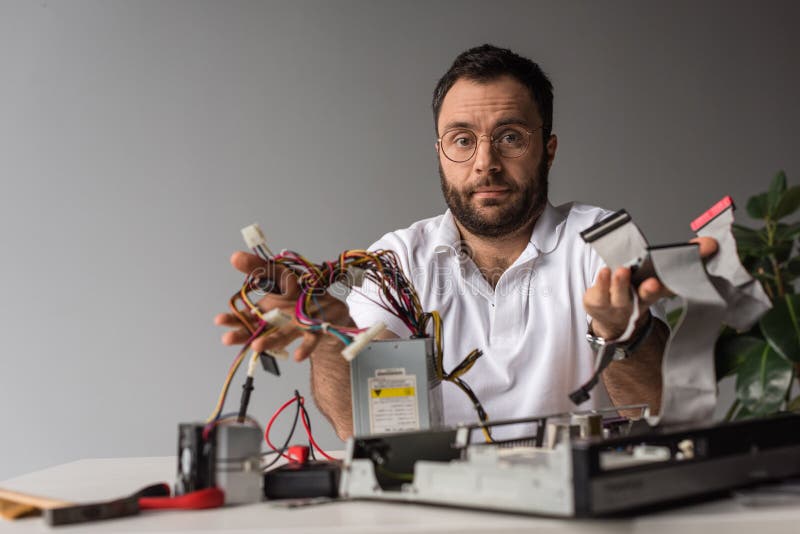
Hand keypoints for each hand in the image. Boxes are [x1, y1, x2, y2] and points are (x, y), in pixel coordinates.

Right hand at [214, 251, 354, 360]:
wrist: (328, 310)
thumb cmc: (299, 294)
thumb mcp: (279, 275)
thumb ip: (259, 267)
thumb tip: (235, 256)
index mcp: (266, 311)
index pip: (245, 317)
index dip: (232, 319)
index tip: (218, 320)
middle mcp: (277, 323)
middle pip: (257, 330)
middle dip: (241, 334)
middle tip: (227, 339)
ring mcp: (294, 328)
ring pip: (280, 337)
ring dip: (268, 342)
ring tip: (256, 346)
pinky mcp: (315, 331)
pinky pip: (309, 340)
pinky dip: (304, 348)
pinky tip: (297, 356)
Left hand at [584, 237, 718, 339]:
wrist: (614, 321)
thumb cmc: (636, 292)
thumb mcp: (658, 275)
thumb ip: (684, 257)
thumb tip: (711, 242)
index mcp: (654, 294)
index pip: (666, 289)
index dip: (673, 282)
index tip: (679, 278)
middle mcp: (636, 302)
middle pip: (644, 297)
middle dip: (649, 291)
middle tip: (652, 283)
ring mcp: (615, 304)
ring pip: (619, 296)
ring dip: (621, 285)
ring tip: (621, 271)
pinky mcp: (596, 303)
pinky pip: (597, 295)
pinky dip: (601, 284)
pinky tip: (604, 272)